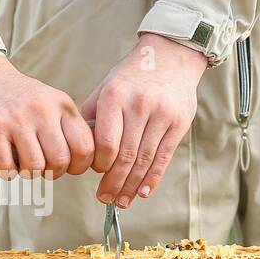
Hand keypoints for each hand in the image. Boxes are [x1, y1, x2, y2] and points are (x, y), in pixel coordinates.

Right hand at [0, 55, 94, 178]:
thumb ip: (65, 125)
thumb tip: (80, 159)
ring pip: (36, 167)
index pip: (85, 147)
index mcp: (61, 105)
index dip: (79, 166)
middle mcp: (42, 111)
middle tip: (43, 169)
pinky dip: (7, 173)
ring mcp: (17, 120)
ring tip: (23, 166)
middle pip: (60, 161)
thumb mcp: (49, 100)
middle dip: (52, 173)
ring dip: (29, 174)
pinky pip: (7, 166)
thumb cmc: (16, 95)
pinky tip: (5, 165)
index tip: (68, 167)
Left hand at [81, 34, 206, 207]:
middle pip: (126, 155)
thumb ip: (92, 118)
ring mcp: (162, 114)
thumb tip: (80, 154)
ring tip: (121, 202)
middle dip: (114, 183)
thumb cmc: (131, 78)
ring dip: (132, 186)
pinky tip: (142, 193)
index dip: (100, 165)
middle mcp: (139, 104)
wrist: (170, 56)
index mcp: (115, 96)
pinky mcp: (179, 122)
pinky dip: (153, 178)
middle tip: (105, 199)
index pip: (107, 142)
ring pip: (145, 159)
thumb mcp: (105, 88)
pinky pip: (164, 157)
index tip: (96, 175)